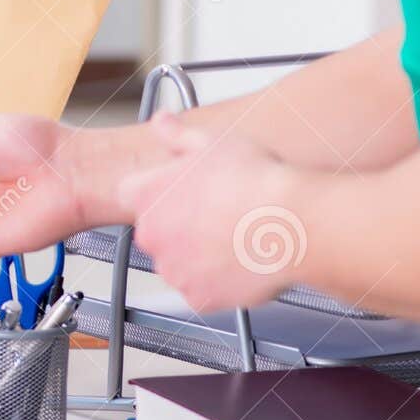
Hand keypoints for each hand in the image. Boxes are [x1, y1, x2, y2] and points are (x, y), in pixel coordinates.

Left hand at [115, 114, 305, 310]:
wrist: (289, 221)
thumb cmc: (254, 180)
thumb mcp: (212, 140)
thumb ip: (177, 133)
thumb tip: (161, 123)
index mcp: (145, 195)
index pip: (131, 194)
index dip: (158, 193)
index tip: (180, 193)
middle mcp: (150, 236)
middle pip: (154, 232)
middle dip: (177, 226)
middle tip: (215, 215)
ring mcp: (172, 269)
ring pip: (177, 263)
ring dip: (196, 256)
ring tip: (231, 238)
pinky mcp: (197, 297)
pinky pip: (200, 291)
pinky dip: (216, 282)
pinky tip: (238, 261)